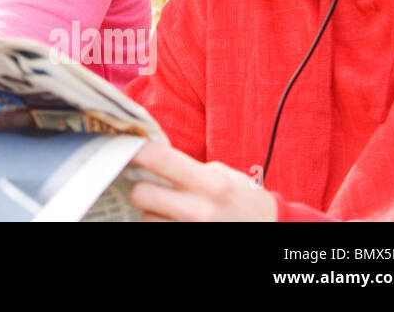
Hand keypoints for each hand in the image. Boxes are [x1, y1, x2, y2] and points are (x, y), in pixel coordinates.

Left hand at [129, 141, 276, 221]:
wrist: (271, 231)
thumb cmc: (243, 200)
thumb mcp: (221, 176)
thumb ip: (186, 168)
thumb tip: (148, 156)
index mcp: (211, 184)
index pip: (160, 158)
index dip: (135, 149)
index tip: (122, 145)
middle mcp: (200, 210)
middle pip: (140, 194)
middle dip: (138, 188)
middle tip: (144, 184)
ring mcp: (194, 232)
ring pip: (145, 219)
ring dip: (150, 213)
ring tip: (169, 209)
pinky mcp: (190, 247)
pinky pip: (156, 233)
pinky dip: (159, 225)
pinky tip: (170, 220)